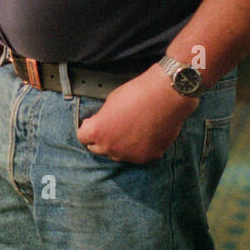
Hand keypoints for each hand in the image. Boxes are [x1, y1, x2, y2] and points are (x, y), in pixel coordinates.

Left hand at [76, 64, 198, 163]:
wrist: (166, 96)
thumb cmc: (138, 93)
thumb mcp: (110, 102)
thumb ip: (103, 119)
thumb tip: (103, 124)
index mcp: (98, 131)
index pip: (83, 137)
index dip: (88, 129)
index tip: (93, 124)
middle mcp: (110, 147)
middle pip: (98, 149)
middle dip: (102, 139)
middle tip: (112, 128)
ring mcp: (129, 154)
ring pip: (117, 155)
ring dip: (119, 146)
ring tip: (130, 130)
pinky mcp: (146, 157)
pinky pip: (136, 156)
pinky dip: (138, 148)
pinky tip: (144, 134)